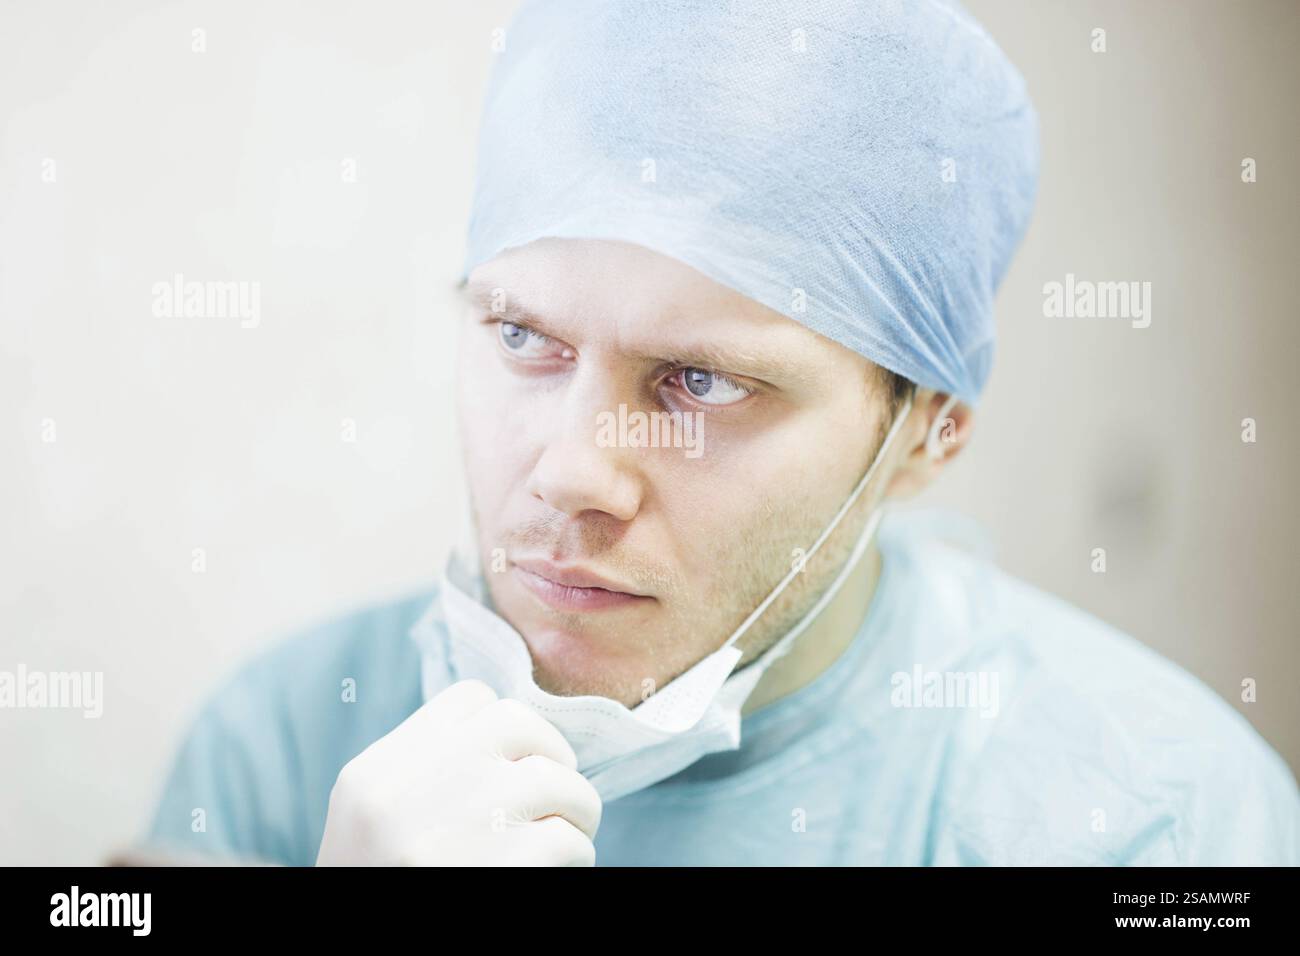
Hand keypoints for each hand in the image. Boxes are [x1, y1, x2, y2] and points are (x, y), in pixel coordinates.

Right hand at [316, 679, 600, 864]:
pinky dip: (575, 857)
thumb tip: (515, 741)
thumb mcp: (370, 819)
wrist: (354, 951)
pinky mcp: (506, 867)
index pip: (470, 702)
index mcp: (377, 772)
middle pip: (522, 725)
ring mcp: (463, 824)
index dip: (504, 729)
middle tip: (556, 797)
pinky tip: (554, 873)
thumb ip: (422, 772)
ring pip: (560, 781)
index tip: (513, 764)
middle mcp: (417, 786)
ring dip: (576, 810)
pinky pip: (571, 841)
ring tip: (565, 840)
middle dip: (553, 757)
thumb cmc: (379, 883)